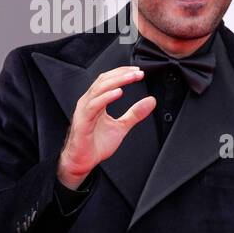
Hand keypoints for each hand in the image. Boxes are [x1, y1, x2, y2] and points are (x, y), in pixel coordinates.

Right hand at [57, 66, 154, 186]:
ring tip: (131, 78)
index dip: (122, 73)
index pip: (108, 80)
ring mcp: (84, 111)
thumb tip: (151, 101)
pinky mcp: (83, 121)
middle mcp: (88, 102)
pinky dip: (106, 97)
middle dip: (122, 74)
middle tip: (138, 72)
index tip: (139, 71)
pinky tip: (118, 93)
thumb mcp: (122, 126)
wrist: (82, 161)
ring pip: (99, 89)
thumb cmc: (96, 144)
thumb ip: (135, 113)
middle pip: (104, 80)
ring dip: (117, 81)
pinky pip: (94, 106)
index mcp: (96, 101)